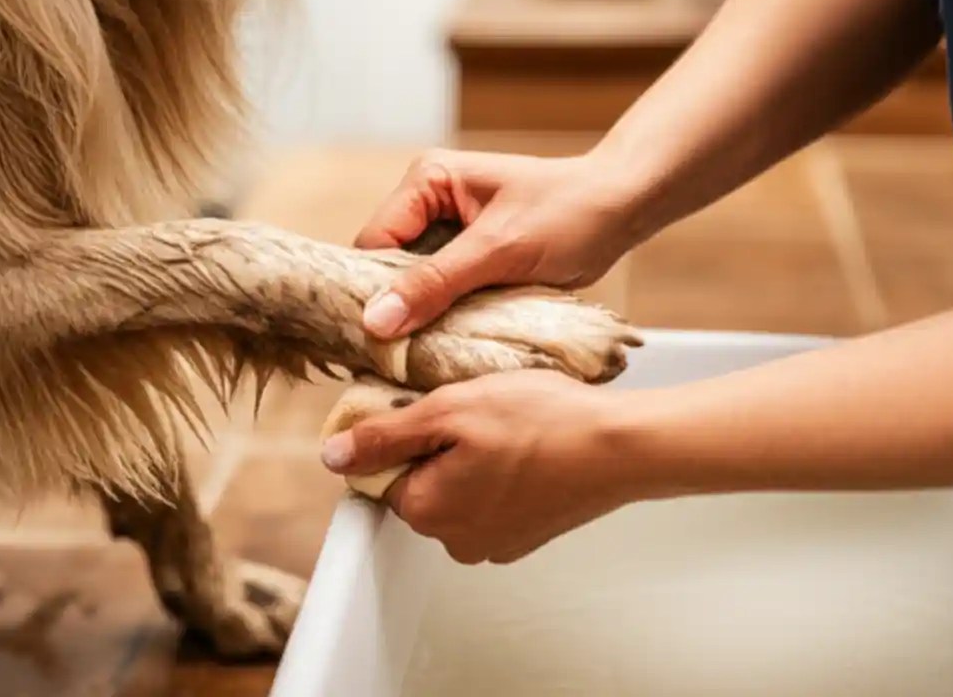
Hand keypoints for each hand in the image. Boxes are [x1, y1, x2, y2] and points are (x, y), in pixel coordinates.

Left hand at [321, 371, 639, 563]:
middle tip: (477, 411)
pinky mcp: (528, 536)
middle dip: (439, 447)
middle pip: (421, 484)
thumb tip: (333, 456)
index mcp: (428, 512)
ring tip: (508, 426)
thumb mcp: (449, 410)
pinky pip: (494, 501)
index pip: (384, 472)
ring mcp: (496, 544)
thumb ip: (385, 436)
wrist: (620, 447)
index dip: (405, 432)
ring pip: (459, 491)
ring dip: (472, 458)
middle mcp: (456, 542)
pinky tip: (528, 446)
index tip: (438, 408)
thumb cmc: (540, 421)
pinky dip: (503, 474)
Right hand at [356, 149, 644, 339]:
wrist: (622, 211)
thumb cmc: (568, 214)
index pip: (373, 243)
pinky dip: (443, 319)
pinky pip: (440, 295)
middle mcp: (428, 203)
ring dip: (420, 318)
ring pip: (412, 287)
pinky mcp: (469, 260)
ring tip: (418, 356)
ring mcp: (448, 234)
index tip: (371, 340)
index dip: (368, 290)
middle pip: (387, 268)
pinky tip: (444, 346)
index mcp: (426, 181)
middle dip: (394, 308)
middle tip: (394, 356)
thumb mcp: (498, 250)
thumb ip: (435, 284)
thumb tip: (375, 321)